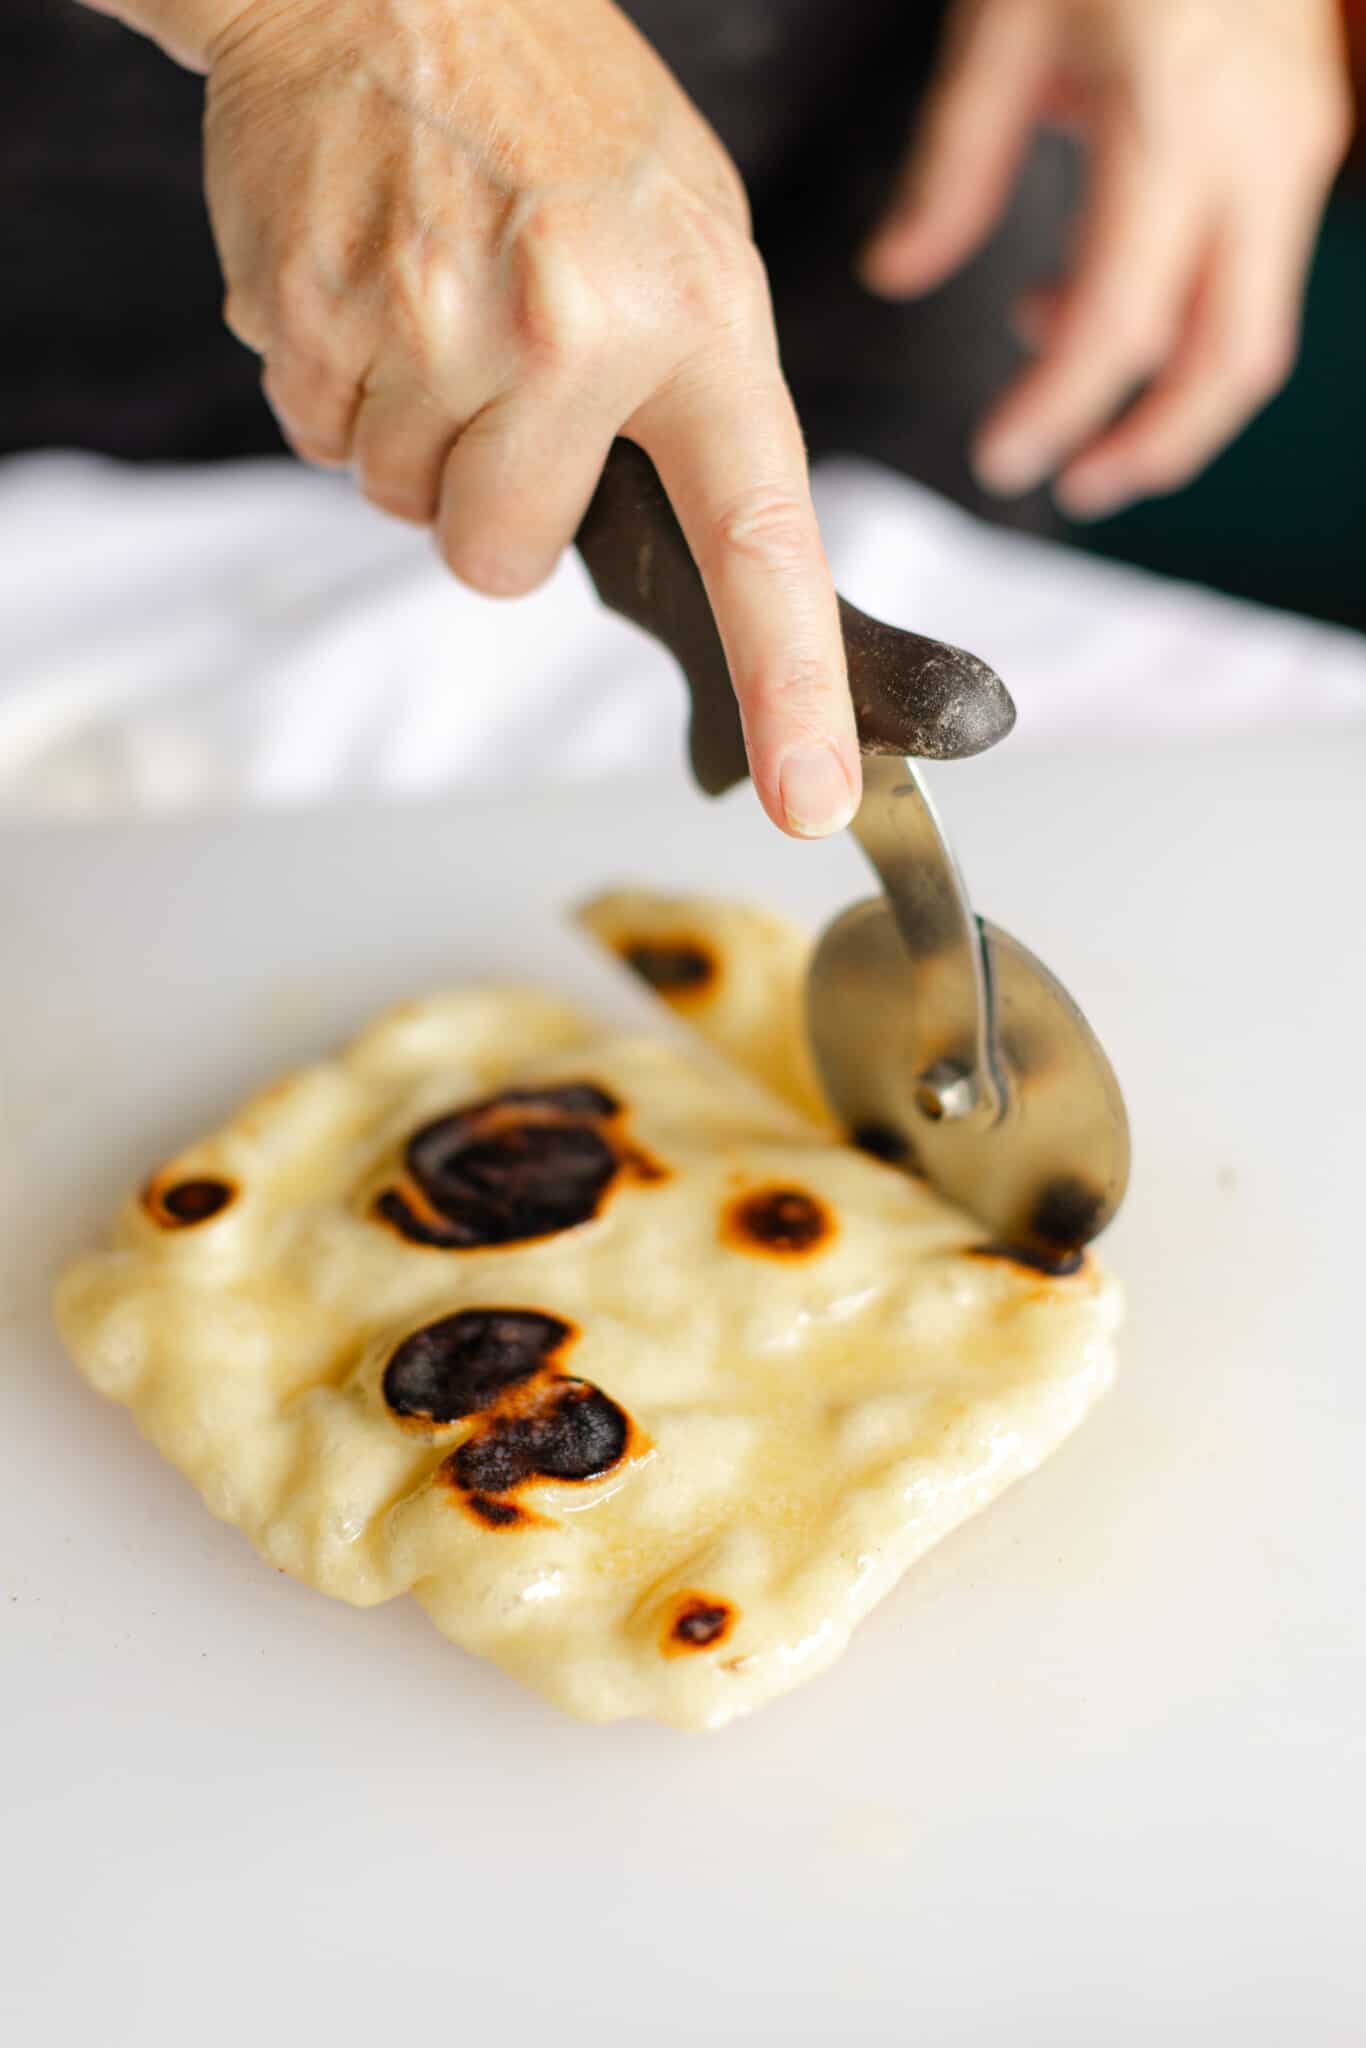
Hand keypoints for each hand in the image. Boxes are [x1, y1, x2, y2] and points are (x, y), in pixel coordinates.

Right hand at [151, 0, 856, 838]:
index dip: (790, 687)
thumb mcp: (689, 235)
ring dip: (418, 437)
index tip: (811, 794)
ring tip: (443, 301)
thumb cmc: (556, 115)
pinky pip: (321, 442)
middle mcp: (567, 332)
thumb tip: (699, 569)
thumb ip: (693, 404)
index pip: (759, 540)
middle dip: (496, 499)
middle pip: (502, 561)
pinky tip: (377, 287)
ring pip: (405, 508)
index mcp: (693, 319)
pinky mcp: (310, 317)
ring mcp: (428, 325)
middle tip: (509, 375)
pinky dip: (342, 390)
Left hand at [861, 0, 1352, 517]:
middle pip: (1226, 363)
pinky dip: (1188, 320)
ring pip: (1256, 331)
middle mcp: (1254, 156)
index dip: (1057, 412)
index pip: (1117, 327)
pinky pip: (1260, 272)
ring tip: (1076, 406)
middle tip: (1071, 485)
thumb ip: (951, 168)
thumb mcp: (1003, 30)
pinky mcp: (1303, 138)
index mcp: (1168, 133)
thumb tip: (899, 269)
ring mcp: (1294, 150)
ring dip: (1172, 397)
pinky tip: (1103, 298)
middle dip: (1148, 446)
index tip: (1003, 457)